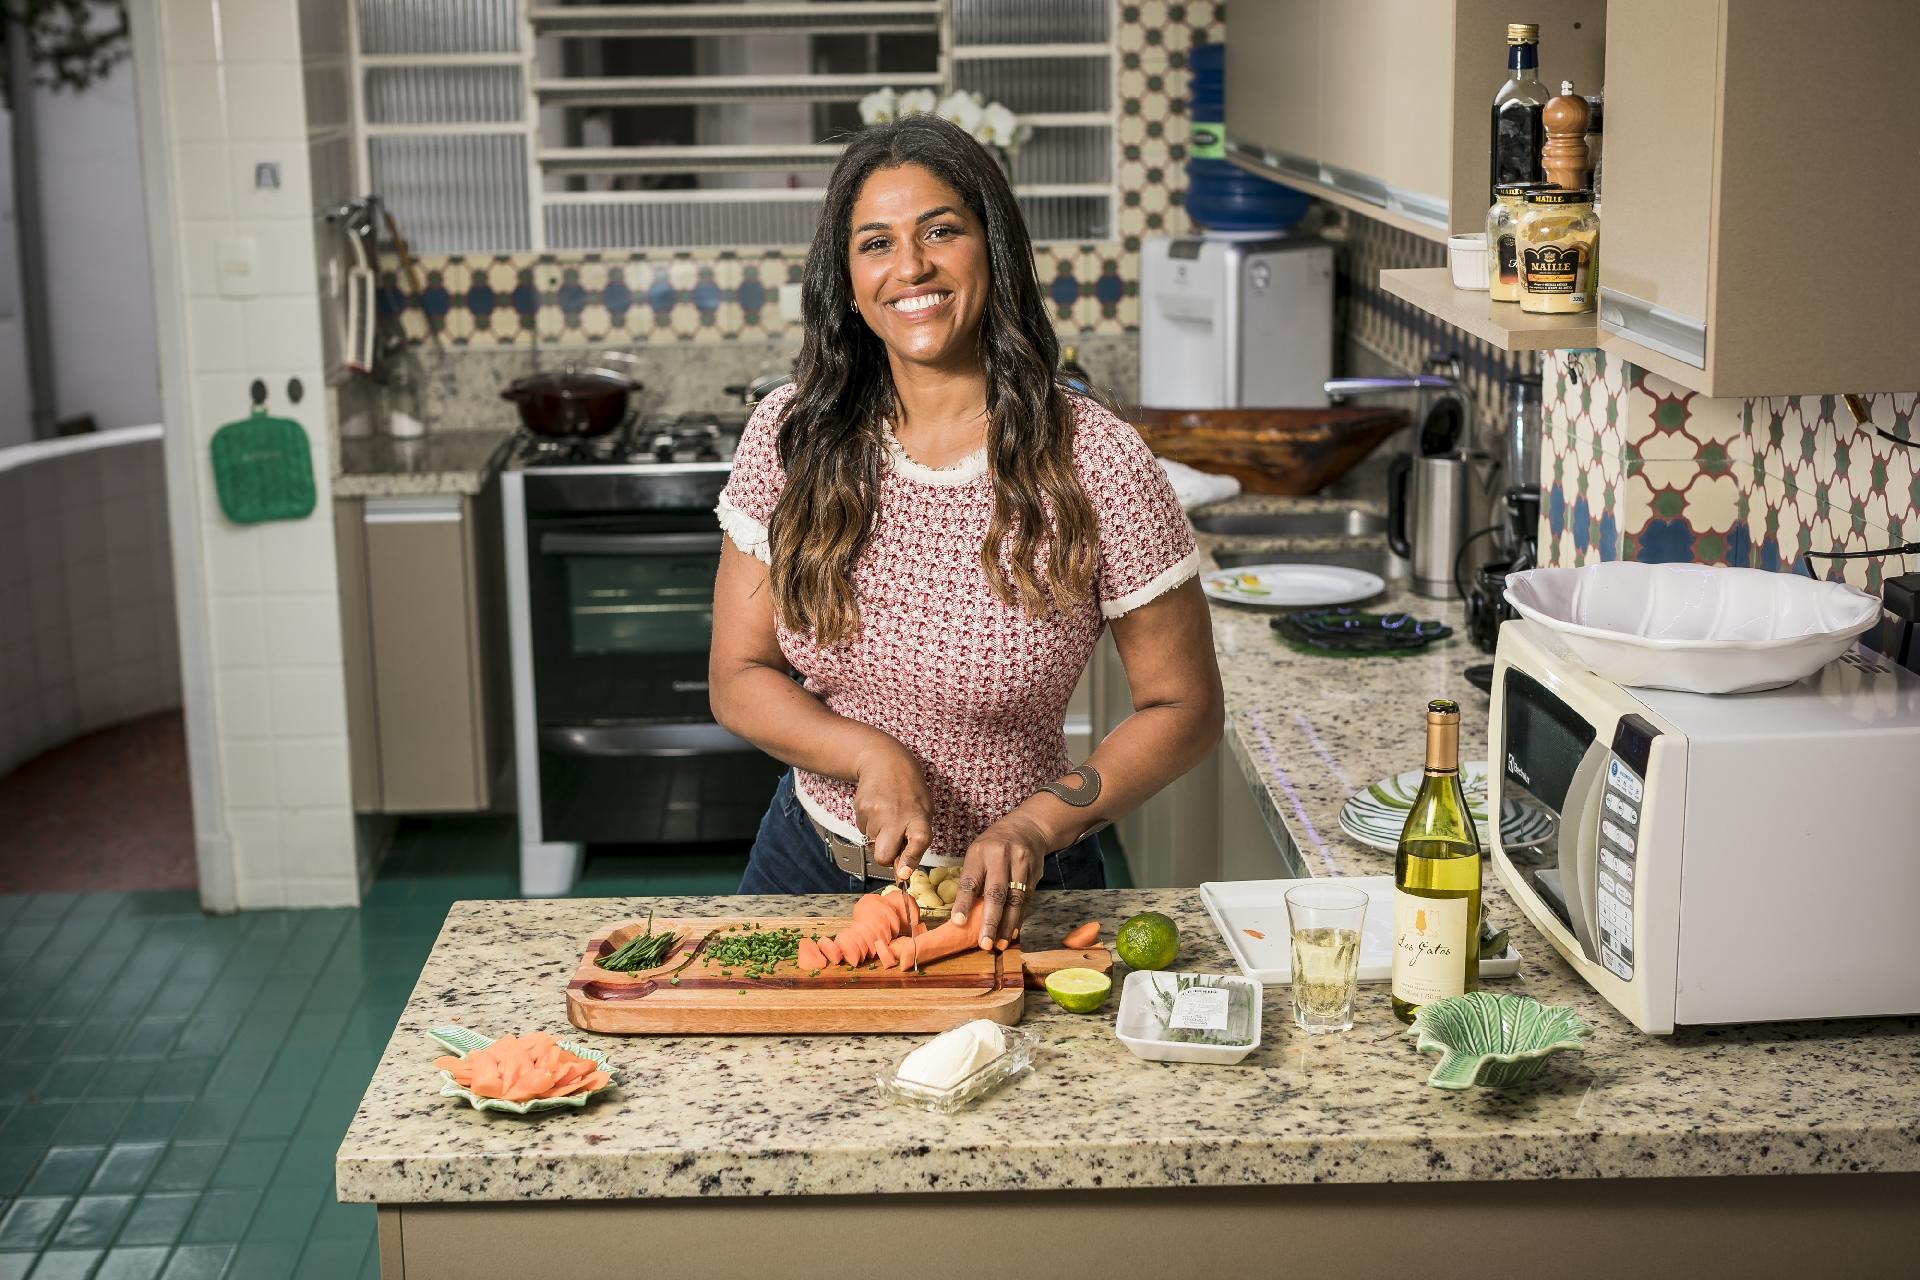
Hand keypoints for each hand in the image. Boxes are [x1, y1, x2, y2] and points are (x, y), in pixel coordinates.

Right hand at [850, 742, 932, 877]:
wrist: (884, 761)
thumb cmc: (909, 789)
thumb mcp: (924, 811)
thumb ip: (917, 839)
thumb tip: (903, 870)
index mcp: (919, 818)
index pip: (918, 842)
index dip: (909, 860)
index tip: (903, 874)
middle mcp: (897, 817)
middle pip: (883, 856)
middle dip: (884, 857)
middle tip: (891, 843)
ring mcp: (876, 813)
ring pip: (872, 844)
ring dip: (878, 836)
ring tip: (887, 815)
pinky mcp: (861, 810)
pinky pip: (863, 830)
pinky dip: (869, 825)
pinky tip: (877, 809)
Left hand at [949, 813, 1049, 947]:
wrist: (1028, 827)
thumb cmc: (993, 845)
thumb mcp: (977, 853)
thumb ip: (973, 879)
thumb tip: (965, 915)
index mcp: (980, 853)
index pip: (970, 880)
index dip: (964, 902)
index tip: (959, 922)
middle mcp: (1001, 858)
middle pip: (996, 893)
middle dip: (990, 921)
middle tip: (984, 944)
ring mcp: (1021, 865)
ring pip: (1015, 900)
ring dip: (1007, 925)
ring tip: (1000, 943)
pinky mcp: (1035, 874)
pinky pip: (1026, 900)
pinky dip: (1018, 917)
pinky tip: (1012, 931)